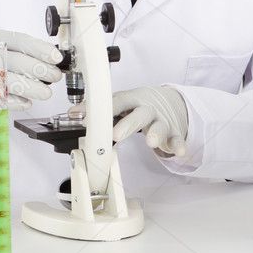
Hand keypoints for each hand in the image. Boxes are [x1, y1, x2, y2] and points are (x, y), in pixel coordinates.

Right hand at [0, 29, 62, 110]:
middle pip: (18, 62)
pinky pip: (2, 100)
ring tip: (46, 92)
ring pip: (11, 82)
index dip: (41, 49)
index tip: (56, 57)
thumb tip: (53, 57)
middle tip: (55, 76)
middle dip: (41, 70)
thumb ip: (23, 49)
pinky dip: (18, 102)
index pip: (20, 41)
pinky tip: (27, 102)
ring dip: (33, 89)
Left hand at [71, 86, 189, 155]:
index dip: (101, 109)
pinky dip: (178, 145)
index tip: (84, 117)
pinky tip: (178, 152)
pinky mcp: (174, 132)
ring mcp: (162, 120)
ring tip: (151, 142)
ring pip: (159, 126)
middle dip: (127, 124)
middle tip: (115, 135)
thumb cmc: (140, 105)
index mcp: (132, 100)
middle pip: (138, 114)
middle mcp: (147, 109)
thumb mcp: (123, 103)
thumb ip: (102, 110)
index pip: (116, 102)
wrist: (171, 101)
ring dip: (155, 134)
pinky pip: (177, 139)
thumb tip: (74, 114)